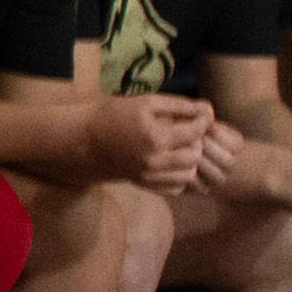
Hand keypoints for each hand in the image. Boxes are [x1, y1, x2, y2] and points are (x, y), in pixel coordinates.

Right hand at [84, 93, 217, 191]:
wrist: (85, 139)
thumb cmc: (114, 115)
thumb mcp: (145, 103)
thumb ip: (177, 105)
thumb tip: (205, 108)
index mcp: (156, 137)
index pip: (195, 132)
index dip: (203, 122)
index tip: (201, 116)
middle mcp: (155, 160)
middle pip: (195, 156)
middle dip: (198, 142)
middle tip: (190, 132)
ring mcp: (150, 175)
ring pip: (188, 175)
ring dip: (190, 161)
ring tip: (181, 148)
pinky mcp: (145, 184)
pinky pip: (175, 188)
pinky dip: (180, 177)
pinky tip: (172, 163)